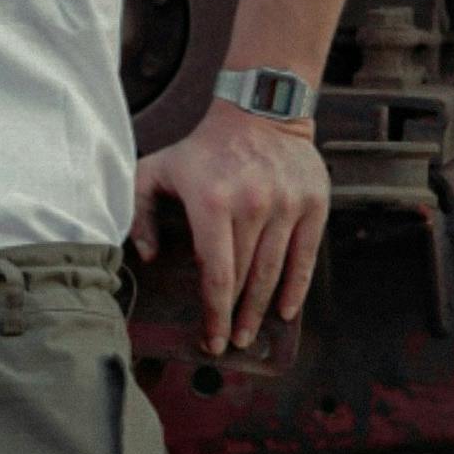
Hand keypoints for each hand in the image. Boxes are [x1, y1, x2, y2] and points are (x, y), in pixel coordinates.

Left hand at [131, 103, 328, 354]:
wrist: (260, 110)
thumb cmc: (202, 149)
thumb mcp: (157, 170)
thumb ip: (140, 213)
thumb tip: (147, 257)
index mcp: (212, 202)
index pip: (216, 272)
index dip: (214, 313)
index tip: (211, 340)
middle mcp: (252, 205)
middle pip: (245, 278)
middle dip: (236, 318)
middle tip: (229, 343)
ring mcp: (286, 205)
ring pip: (274, 272)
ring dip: (262, 310)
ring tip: (251, 333)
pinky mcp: (313, 203)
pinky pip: (305, 256)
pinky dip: (296, 288)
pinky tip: (285, 311)